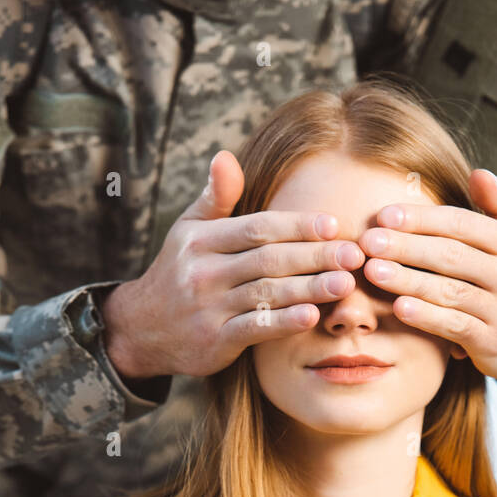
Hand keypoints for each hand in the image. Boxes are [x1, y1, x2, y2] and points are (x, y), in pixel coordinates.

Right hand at [100, 150, 364, 380]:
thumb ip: (215, 197)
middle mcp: (203, 272)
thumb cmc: (178, 272)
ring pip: (267, 293)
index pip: (258, 228)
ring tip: (346, 284)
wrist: (141, 328)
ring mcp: (208, 308)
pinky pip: (255, 328)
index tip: (333, 224)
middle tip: (354, 254)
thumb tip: (225, 156)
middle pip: (269, 259)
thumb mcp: (188, 230)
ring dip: (310, 289)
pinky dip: (284, 322)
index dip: (298, 225)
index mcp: (202, 240)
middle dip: (315, 256)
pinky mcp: (214, 340)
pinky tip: (313, 316)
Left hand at [359, 168, 496, 380]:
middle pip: (451, 256)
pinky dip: (425, 317)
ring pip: (449, 291)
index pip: (463, 225)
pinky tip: (398, 307)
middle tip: (368, 242)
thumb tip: (478, 172)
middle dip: (406, 247)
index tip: (385, 215)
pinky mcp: (492, 343)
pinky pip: (454, 326)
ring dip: (407, 280)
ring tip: (371, 271)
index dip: (422, 219)